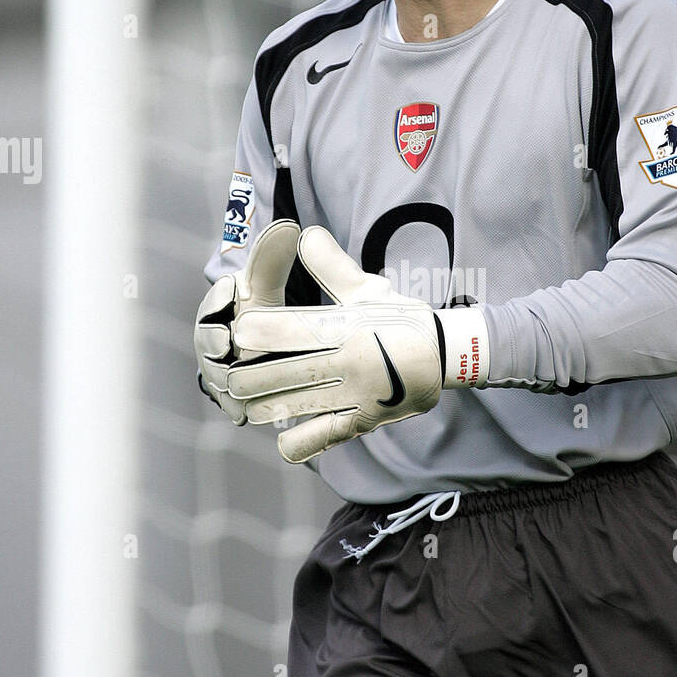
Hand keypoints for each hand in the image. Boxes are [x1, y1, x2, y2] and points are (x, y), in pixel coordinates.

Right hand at [193, 220, 299, 423]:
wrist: (268, 350)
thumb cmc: (263, 309)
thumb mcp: (268, 284)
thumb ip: (272, 259)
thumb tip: (290, 226)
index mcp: (217, 309)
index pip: (214, 301)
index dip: (221, 296)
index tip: (233, 288)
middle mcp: (211, 341)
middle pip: (207, 341)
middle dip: (214, 339)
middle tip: (227, 337)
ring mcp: (218, 371)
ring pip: (216, 376)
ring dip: (224, 377)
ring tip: (235, 377)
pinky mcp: (231, 399)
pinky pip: (230, 405)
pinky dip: (236, 408)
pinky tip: (244, 414)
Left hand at [225, 225, 489, 461]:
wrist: (448, 355)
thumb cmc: (402, 317)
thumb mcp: (370, 289)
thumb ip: (333, 266)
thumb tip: (304, 234)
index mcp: (352, 328)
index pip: (302, 329)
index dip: (268, 330)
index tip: (241, 330)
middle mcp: (353, 363)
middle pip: (293, 372)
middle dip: (256, 377)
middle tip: (229, 380)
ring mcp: (359, 396)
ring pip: (303, 406)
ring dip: (269, 408)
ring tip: (246, 405)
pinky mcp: (366, 421)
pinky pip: (327, 436)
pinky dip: (302, 443)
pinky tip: (283, 440)